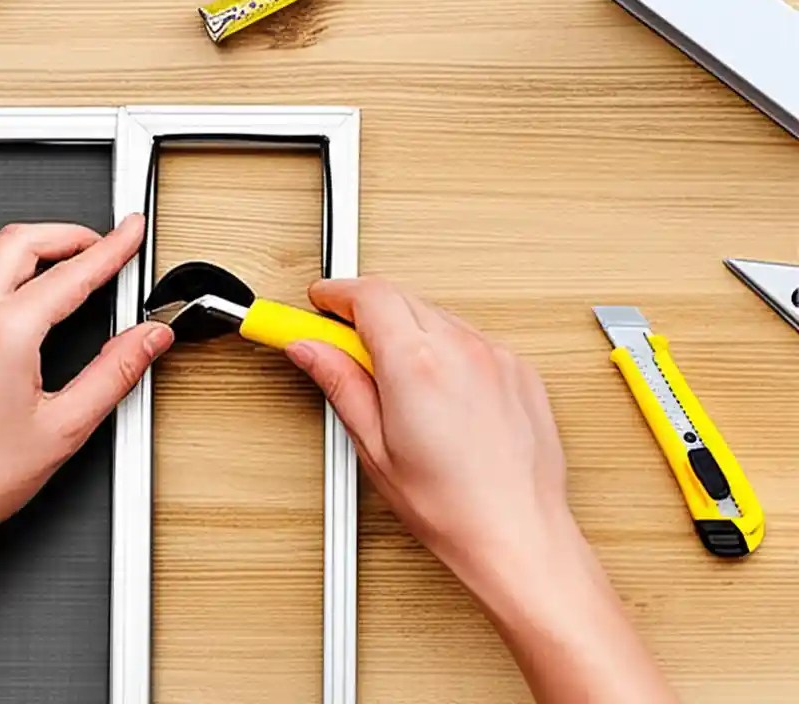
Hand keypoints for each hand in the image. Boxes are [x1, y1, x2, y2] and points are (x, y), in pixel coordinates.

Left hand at [0, 214, 172, 547]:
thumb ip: (114, 372)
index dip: (111, 249)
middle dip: (64, 237)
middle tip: (93, 249)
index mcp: (0, 333)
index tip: (128, 233)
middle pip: (18, 241)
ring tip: (45, 290)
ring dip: (17, 265)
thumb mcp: (63, 428)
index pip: (71, 272)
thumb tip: (148, 339)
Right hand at [286, 277, 676, 703]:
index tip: (317, 305)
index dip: (335, 295)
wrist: (518, 535)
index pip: (369, 295)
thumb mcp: (374, 448)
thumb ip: (340, 385)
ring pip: (436, 316)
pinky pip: (470, 339)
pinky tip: (435, 393)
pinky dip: (444, 350)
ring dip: (406, 331)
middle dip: (366, 312)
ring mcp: (496, 356)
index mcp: (417, 366)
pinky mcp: (520, 370)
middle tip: (341, 347)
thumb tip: (310, 350)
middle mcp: (461, 349)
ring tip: (392, 382)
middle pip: (400, 297)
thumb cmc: (452, 508)